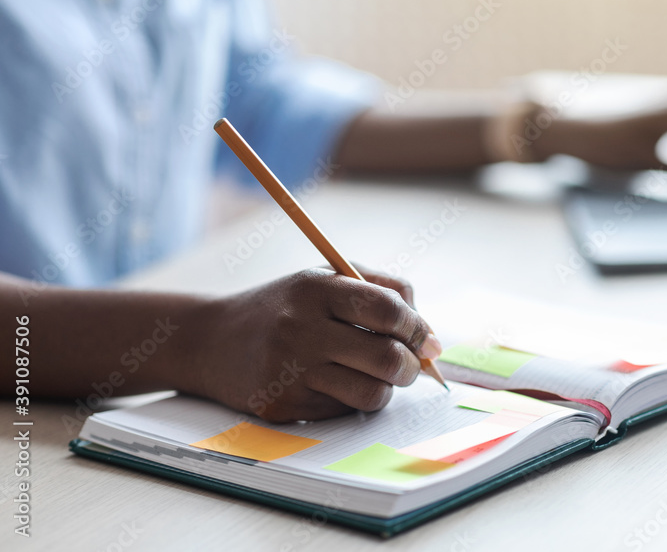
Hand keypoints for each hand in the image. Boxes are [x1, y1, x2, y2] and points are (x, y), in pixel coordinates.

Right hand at [188, 265, 441, 421]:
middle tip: (410, 365)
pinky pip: (344, 411)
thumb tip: (431, 338)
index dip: (417, 327)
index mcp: (316, 289)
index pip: (387, 309)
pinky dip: (352, 400)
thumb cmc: (286, 307)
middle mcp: (301, 329)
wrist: (211, 341)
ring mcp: (290, 370)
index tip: (426, 339)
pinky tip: (335, 384)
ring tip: (375, 375)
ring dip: (386, 388)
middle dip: (411, 366)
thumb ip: (384, 292)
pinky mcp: (283, 406)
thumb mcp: (327, 279)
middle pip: (386, 358)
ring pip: (372, 393)